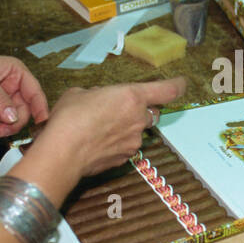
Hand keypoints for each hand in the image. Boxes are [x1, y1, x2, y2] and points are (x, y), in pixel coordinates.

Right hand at [26, 77, 185, 181]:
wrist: (63, 153)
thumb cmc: (69, 117)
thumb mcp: (80, 93)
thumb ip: (98, 95)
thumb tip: (99, 99)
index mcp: (132, 96)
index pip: (167, 90)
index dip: (177, 85)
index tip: (181, 83)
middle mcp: (138, 119)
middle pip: (152, 113)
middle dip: (142, 110)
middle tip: (122, 109)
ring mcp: (134, 141)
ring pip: (138, 132)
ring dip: (127, 128)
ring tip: (101, 128)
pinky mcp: (124, 159)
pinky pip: (126, 147)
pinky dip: (117, 144)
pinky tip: (97, 143)